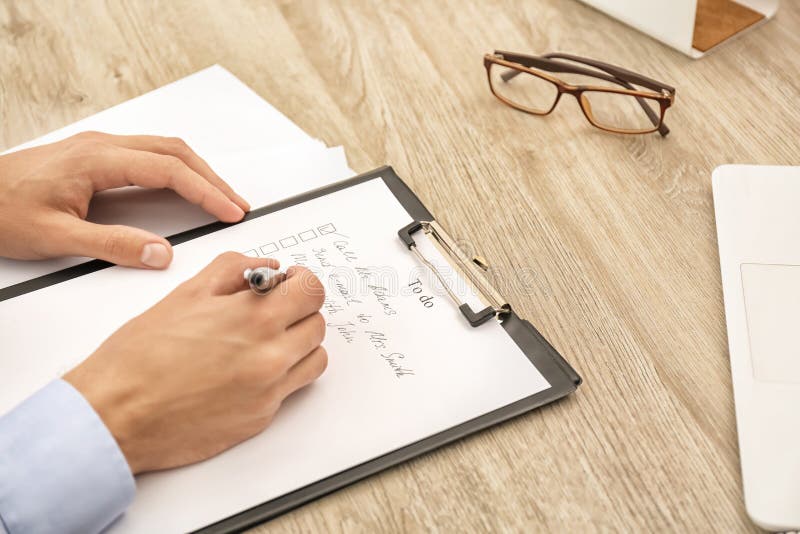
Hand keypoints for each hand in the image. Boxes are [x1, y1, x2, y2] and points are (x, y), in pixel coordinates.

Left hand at [0, 131, 249, 267]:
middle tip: (236, 203)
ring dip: (197, 171)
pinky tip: (183, 185)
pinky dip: (177, 169)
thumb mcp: (56, 237)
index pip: (169, 170)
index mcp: (97, 160)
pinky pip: (149, 153)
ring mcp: (98, 148)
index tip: (230, 209)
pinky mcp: (94, 156)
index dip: (206, 191)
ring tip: (219, 196)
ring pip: (164, 149)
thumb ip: (113, 245)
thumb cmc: (0, 210)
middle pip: (175, 152)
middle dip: (211, 178)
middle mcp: (101, 146)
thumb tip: (160, 253)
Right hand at [64, 252, 326, 473]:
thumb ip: (232, 271)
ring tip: (270, 338)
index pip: (312, 291)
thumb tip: (266, 266)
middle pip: (317, 323)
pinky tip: (254, 368)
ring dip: (300, 343)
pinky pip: (293, 388)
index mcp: (253, 318)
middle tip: (277, 308)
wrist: (116, 416)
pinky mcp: (261, 417)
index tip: (292, 281)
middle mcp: (270, 355)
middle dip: (301, 309)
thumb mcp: (185, 294)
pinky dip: (284, 374)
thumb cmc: (139, 358)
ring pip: (315, 358)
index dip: (303, 281)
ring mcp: (269, 390)